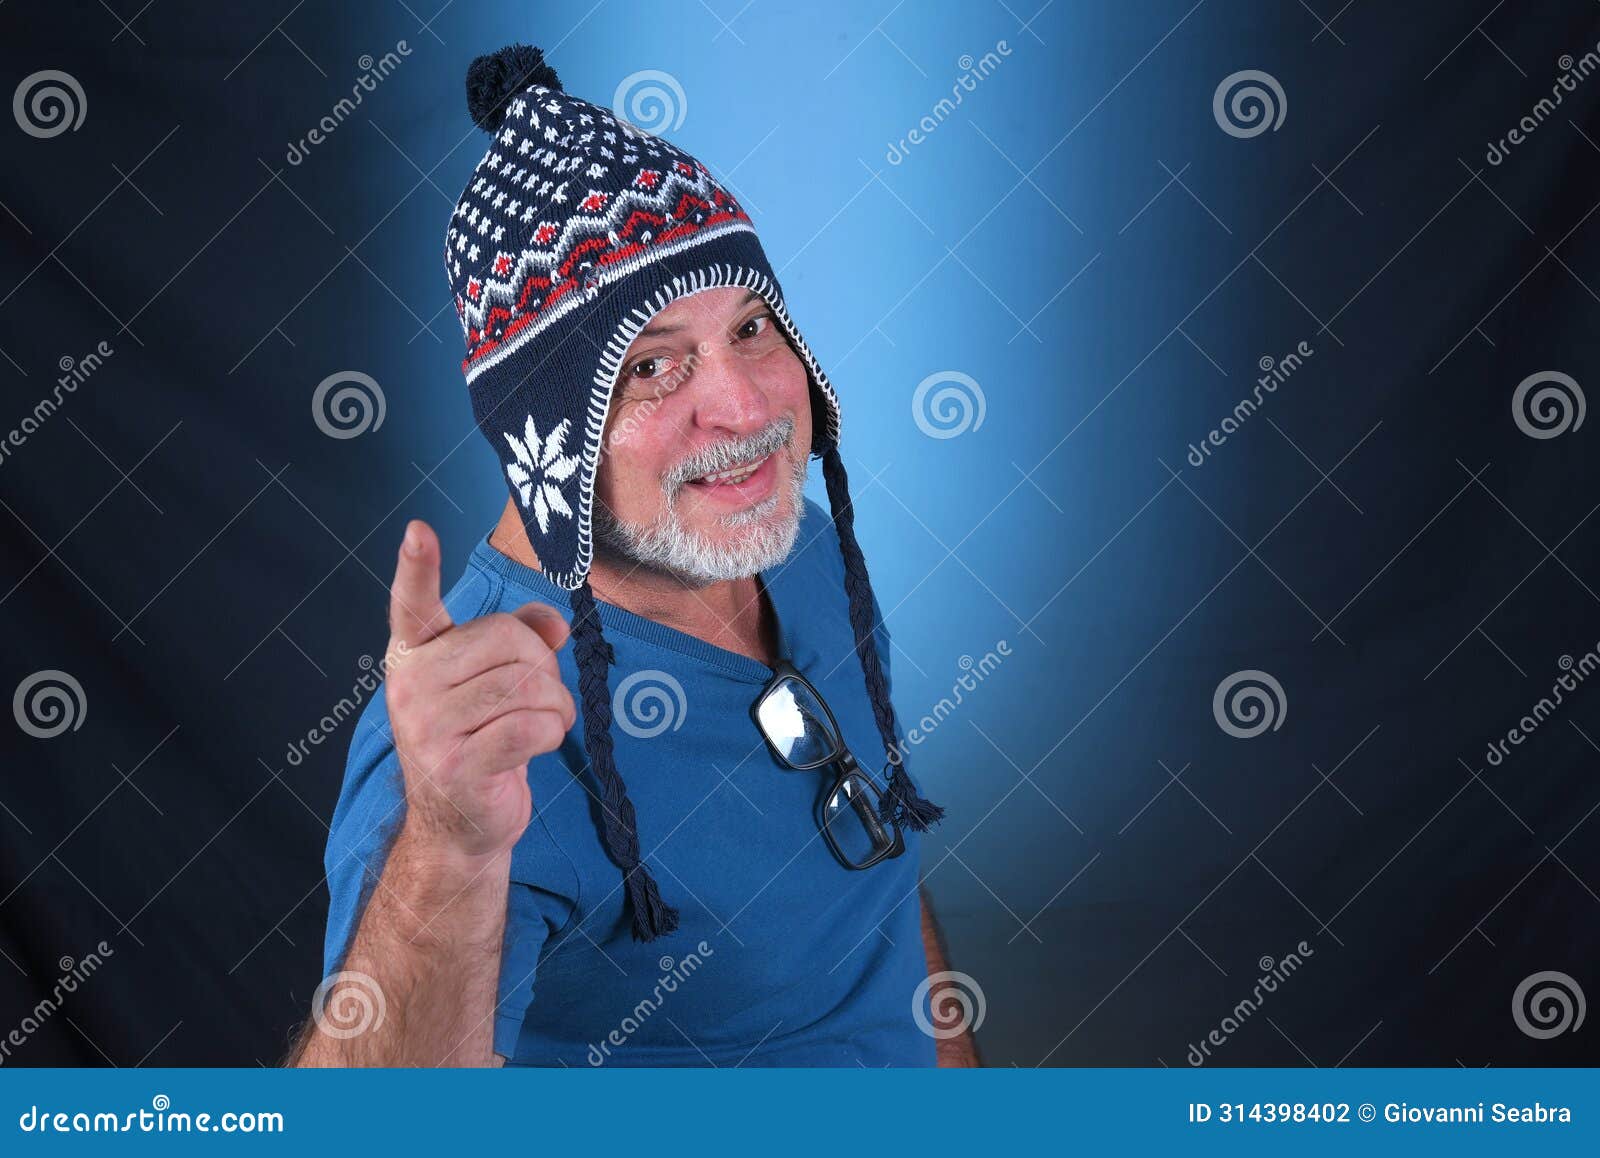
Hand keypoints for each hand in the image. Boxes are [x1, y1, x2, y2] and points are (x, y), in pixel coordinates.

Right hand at [383, 519, 575, 861]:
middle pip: (508, 640)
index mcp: (415, 656)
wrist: (459, 826)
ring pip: (527, 683)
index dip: (416, 566)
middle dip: (543, 665)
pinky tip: (542, 742)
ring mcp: (429, 728)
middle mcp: (412, 686)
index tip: (418, 530)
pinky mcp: (457, 766)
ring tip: (545, 721)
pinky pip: (531, 726)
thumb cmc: (481, 740)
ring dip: (556, 703)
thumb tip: (553, 623)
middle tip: (539, 696)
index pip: (411, 604)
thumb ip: (520, 639)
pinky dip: (553, 730)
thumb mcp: (494, 683)